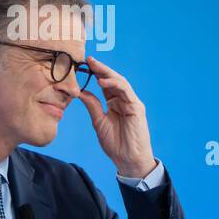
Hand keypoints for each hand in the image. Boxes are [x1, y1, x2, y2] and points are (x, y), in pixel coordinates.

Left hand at [78, 56, 156, 178]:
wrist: (127, 159)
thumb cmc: (115, 143)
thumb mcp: (99, 121)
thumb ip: (92, 105)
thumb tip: (81, 92)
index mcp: (114, 103)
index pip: (105, 84)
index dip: (95, 74)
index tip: (83, 65)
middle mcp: (124, 100)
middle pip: (113, 80)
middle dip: (101, 69)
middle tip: (88, 59)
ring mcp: (131, 103)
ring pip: (120, 83)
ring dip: (107, 74)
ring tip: (94, 66)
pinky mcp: (137, 108)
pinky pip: (126, 92)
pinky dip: (115, 86)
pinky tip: (103, 82)